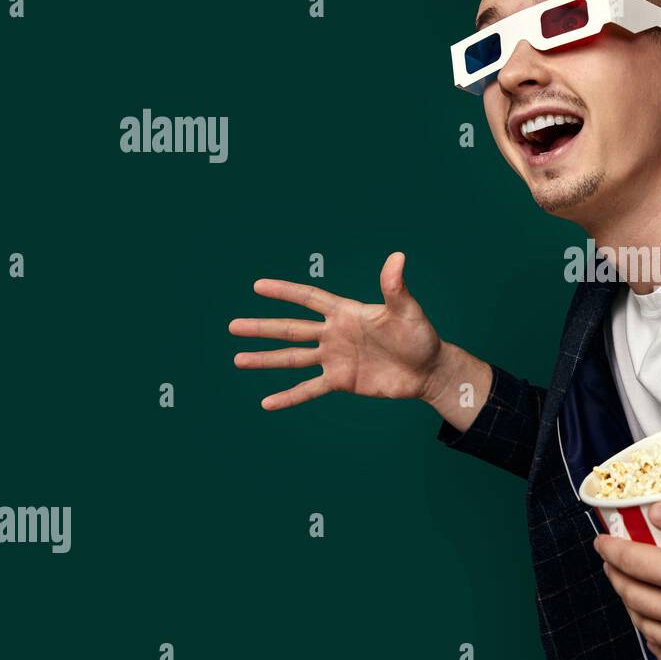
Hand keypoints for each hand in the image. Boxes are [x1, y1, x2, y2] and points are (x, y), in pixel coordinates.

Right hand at [229, 251, 442, 409]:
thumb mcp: (407, 310)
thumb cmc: (420, 335)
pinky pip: (308, 390)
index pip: (309, 298)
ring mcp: (334, 358)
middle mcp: (334, 334)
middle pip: (291, 329)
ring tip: (238, 359)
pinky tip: (267, 403)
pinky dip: (288, 397)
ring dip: (265, 359)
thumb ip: (394, 287)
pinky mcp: (340, 381)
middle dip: (262, 328)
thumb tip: (397, 257)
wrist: (428, 370)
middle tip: (233, 326)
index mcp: (346, 313)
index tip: (257, 286)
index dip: (284, 292)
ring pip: (293, 359)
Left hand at [593, 493, 660, 659]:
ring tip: (631, 594)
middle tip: (613, 564)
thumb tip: (658, 513)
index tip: (602, 542)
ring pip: (651, 631)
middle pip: (636, 599)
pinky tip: (658, 636)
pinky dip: (657, 646)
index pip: (635, 564)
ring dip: (633, 609)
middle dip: (617, 577)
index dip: (613, 550)